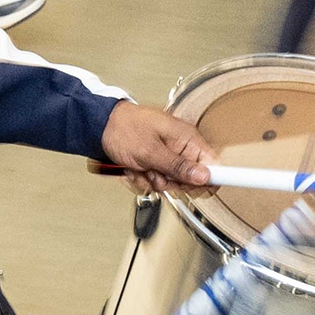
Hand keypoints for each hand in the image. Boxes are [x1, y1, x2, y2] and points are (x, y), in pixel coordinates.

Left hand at [98, 101, 213, 196]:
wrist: (100, 127)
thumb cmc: (123, 128)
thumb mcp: (150, 151)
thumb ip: (178, 166)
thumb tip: (204, 176)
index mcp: (187, 139)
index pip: (213, 164)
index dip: (208, 179)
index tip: (197, 187)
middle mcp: (181, 148)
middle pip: (191, 181)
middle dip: (170, 182)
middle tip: (156, 173)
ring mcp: (168, 157)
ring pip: (171, 185)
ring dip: (153, 181)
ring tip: (141, 167)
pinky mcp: (156, 165)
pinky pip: (156, 183)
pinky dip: (143, 180)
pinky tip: (135, 169)